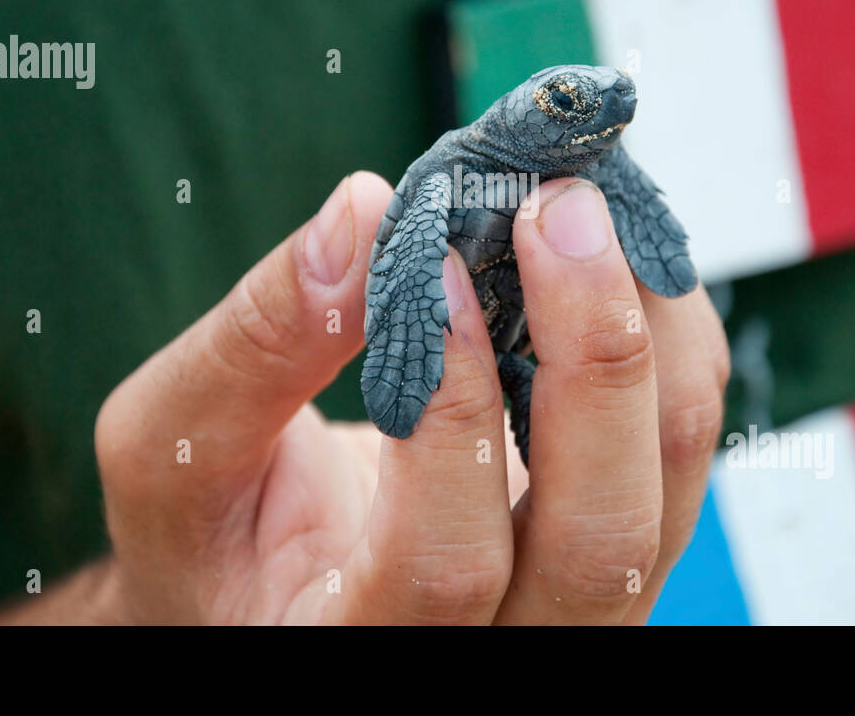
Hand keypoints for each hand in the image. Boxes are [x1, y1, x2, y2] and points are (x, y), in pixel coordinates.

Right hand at [93, 172, 727, 622]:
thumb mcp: (174, 446)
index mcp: (362, 650)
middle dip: (597, 357)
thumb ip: (256, 345)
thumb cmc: (215, 527)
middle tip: (557, 210)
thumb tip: (362, 213)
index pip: (449, 565)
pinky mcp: (613, 535)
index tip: (437, 265)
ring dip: (651, 328)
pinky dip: (666, 332)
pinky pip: (680, 439)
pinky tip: (607, 250)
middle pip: (603, 543)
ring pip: (669, 484)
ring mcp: (575, 603)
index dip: (457, 413)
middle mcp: (499, 650)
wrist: (279, 576)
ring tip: (587, 204)